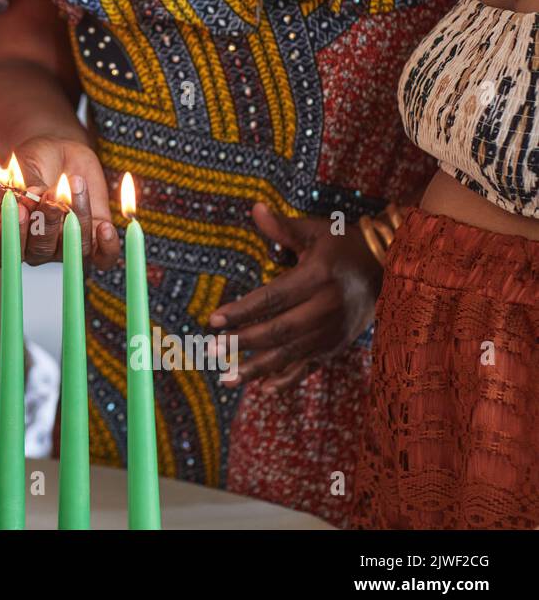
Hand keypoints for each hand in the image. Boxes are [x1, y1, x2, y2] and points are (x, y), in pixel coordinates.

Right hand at [0, 135, 119, 269]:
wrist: (62, 155)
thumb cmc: (35, 160)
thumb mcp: (24, 165)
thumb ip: (26, 184)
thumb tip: (33, 194)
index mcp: (8, 230)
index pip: (3, 251)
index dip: (13, 237)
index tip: (22, 210)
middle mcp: (34, 245)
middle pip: (40, 252)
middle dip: (48, 221)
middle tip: (52, 193)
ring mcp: (65, 246)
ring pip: (73, 248)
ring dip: (77, 215)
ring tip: (75, 181)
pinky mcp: (94, 240)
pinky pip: (102, 257)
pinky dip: (107, 247)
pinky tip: (106, 227)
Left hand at [209, 203, 381, 392]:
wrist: (389, 268)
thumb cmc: (342, 246)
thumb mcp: (315, 232)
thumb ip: (282, 227)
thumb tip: (255, 208)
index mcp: (316, 278)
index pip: (271, 298)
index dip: (241, 311)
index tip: (213, 320)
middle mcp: (325, 308)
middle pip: (278, 331)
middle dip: (242, 342)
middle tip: (211, 350)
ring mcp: (332, 331)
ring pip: (290, 354)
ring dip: (257, 369)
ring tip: (227, 378)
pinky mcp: (336, 345)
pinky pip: (309, 367)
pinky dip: (287, 380)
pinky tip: (263, 390)